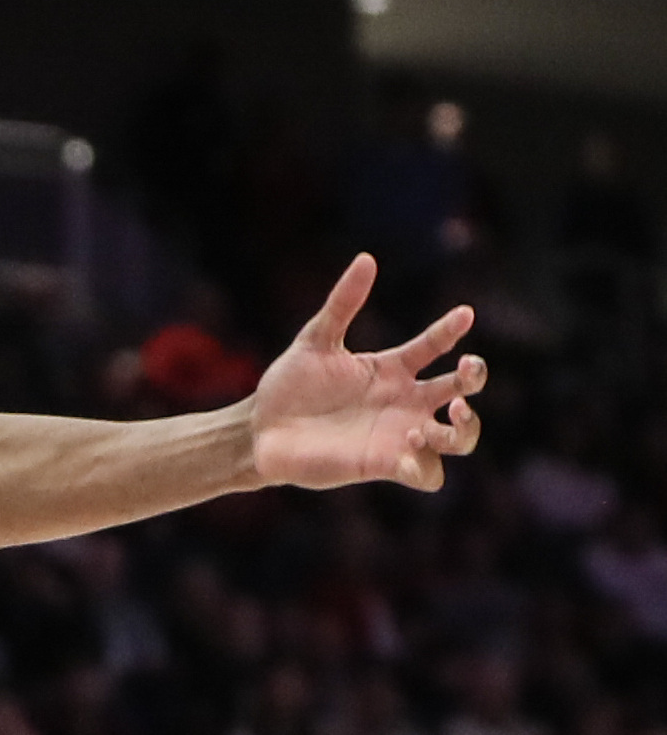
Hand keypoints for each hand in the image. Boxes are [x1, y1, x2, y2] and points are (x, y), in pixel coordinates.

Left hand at [249, 253, 483, 491]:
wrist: (259, 431)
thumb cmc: (287, 387)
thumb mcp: (314, 341)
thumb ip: (342, 304)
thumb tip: (366, 259)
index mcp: (391, 370)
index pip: (434, 346)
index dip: (450, 329)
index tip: (464, 314)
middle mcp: (403, 403)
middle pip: (463, 392)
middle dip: (475, 379)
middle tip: (468, 369)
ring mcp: (398, 437)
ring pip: (458, 438)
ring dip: (463, 429)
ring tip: (441, 417)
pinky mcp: (384, 466)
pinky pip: (427, 475)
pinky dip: (428, 465)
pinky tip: (410, 445)